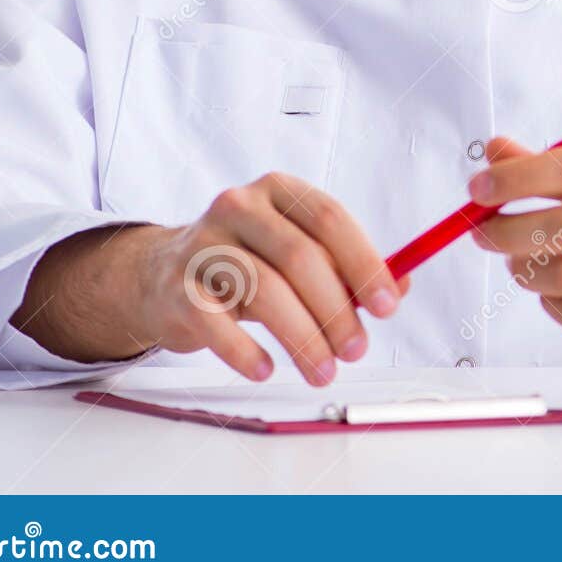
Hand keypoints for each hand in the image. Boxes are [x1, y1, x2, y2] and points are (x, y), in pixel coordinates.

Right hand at [13, 173, 404, 385]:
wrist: (159, 276)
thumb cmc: (243, 263)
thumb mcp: (295, 252)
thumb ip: (345, 267)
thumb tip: (401, 285)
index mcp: (279, 191)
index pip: (331, 220)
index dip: (365, 263)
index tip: (388, 305)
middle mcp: (240, 206)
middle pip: (301, 257)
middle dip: (337, 310)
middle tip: (356, 349)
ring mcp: (204, 243)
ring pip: (265, 290)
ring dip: (302, 338)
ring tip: (322, 370)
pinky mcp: (177, 286)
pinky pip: (217, 322)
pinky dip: (246, 351)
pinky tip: (267, 368)